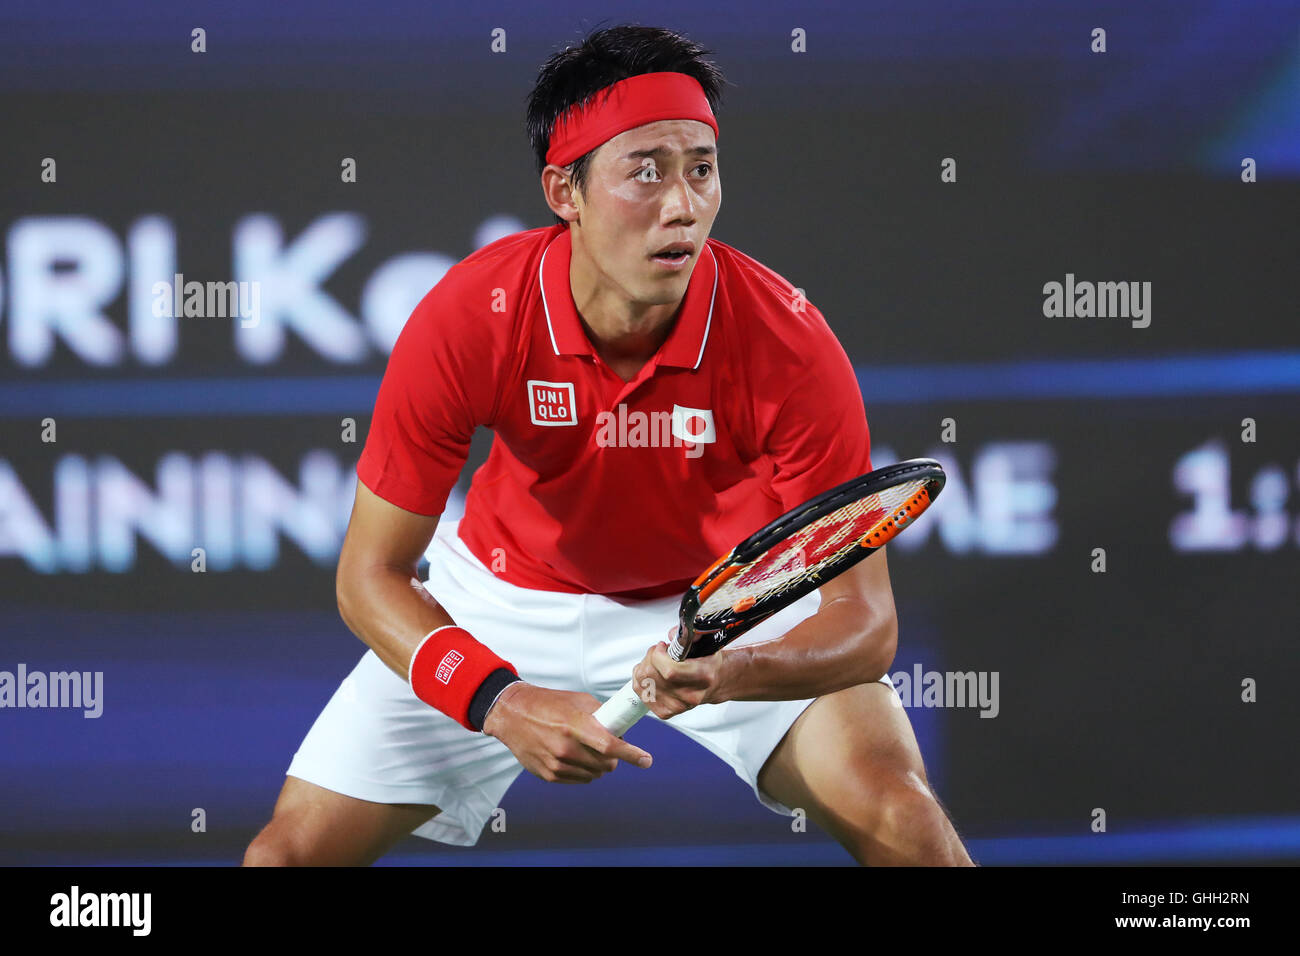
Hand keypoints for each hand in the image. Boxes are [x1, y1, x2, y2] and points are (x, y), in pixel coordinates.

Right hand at [482, 682, 652, 782]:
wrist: (512, 714)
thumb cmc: (549, 703)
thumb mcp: (578, 700)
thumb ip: (602, 715)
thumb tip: (622, 730)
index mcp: (575, 725)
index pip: (610, 746)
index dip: (632, 755)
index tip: (646, 760)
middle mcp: (565, 747)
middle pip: (605, 764)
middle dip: (615, 758)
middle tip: (610, 747)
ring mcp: (556, 764)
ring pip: (594, 775)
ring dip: (599, 765)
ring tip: (588, 749)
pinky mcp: (548, 775)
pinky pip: (579, 779)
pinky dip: (584, 771)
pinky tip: (575, 756)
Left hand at [632, 629, 727, 719]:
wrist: (714, 683)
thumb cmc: (707, 663)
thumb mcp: (705, 641)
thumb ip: (690, 634)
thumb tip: (672, 635)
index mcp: (703, 677)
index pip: (670, 671)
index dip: (658, 655)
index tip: (662, 647)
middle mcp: (690, 695)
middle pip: (652, 675)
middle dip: (650, 658)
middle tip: (659, 652)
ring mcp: (677, 706)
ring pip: (642, 683)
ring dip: (644, 667)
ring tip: (657, 663)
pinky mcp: (665, 712)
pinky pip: (640, 692)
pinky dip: (641, 680)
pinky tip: (653, 674)